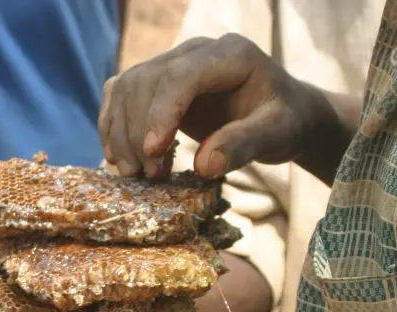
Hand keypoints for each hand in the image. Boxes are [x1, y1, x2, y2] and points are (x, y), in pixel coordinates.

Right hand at [100, 34, 354, 183]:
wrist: (280, 114)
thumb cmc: (284, 122)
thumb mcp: (278, 135)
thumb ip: (245, 145)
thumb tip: (205, 165)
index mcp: (230, 54)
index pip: (180, 76)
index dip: (160, 113)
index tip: (154, 153)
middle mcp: (194, 51)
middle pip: (146, 82)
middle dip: (138, 131)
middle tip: (147, 175)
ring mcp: (171, 63)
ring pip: (126, 88)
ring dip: (121, 133)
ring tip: (134, 174)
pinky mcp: (156, 83)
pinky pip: (120, 95)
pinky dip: (112, 126)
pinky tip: (119, 158)